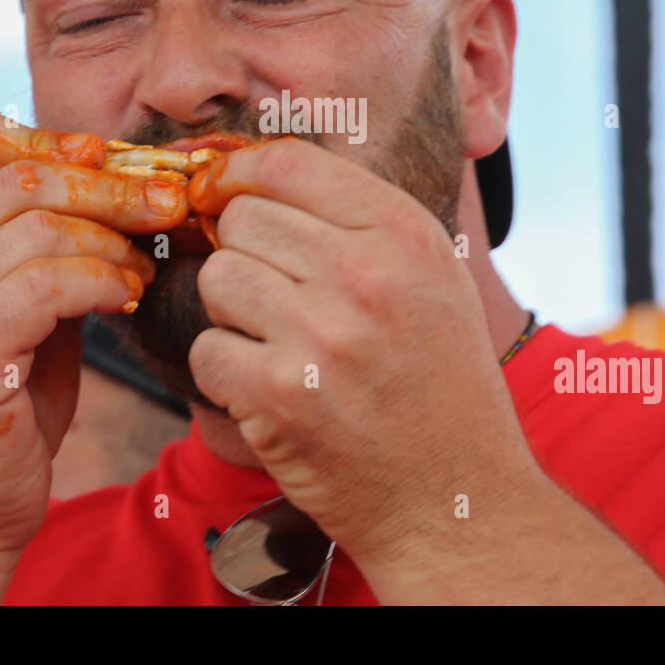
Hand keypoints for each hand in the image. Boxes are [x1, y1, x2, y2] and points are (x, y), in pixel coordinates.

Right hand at [0, 103, 186, 592]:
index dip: (41, 132)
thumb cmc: (6, 408)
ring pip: (39, 226)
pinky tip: (123, 298)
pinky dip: (102, 282)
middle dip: (110, 183)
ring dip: (114, 241)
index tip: (104, 156)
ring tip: (143, 269)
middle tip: (165, 203)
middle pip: (21, 174)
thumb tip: (121, 185)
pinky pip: (46, 285)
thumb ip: (48, 249)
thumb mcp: (23, 310)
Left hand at [187, 138, 533, 574]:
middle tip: (277, 300)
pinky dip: (226, 374)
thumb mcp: (433, 279)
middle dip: (246, 254)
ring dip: (233, 313)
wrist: (458, 501)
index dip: (241, 173)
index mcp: (406, 233)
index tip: (225, 193)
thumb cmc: (441, 386)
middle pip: (243, 219)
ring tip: (279, 346)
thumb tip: (260, 173)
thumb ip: (361, 222)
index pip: (288, 162)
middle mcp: (365, 273)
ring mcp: (320, 334)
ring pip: (217, 277)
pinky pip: (207, 348)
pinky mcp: (279, 396)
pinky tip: (270, 393)